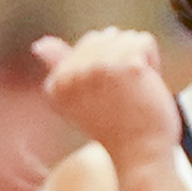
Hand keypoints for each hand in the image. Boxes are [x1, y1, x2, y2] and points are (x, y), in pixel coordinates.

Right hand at [33, 28, 182, 165]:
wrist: (140, 153)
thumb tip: (39, 44)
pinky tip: (145, 85)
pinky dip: (152, 61)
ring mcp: (97, 68)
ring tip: (134, 88)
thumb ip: (59, 68)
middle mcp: (70, 74)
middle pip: (105, 37)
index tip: (106, 93)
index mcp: (55, 83)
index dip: (106, 64)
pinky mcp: (126, 65)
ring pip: (126, 37)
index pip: (88, 43)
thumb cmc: (115, 127)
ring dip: (138, 59)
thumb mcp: (78, 98)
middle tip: (121, 92)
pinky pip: (143, 41)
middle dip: (121, 58)